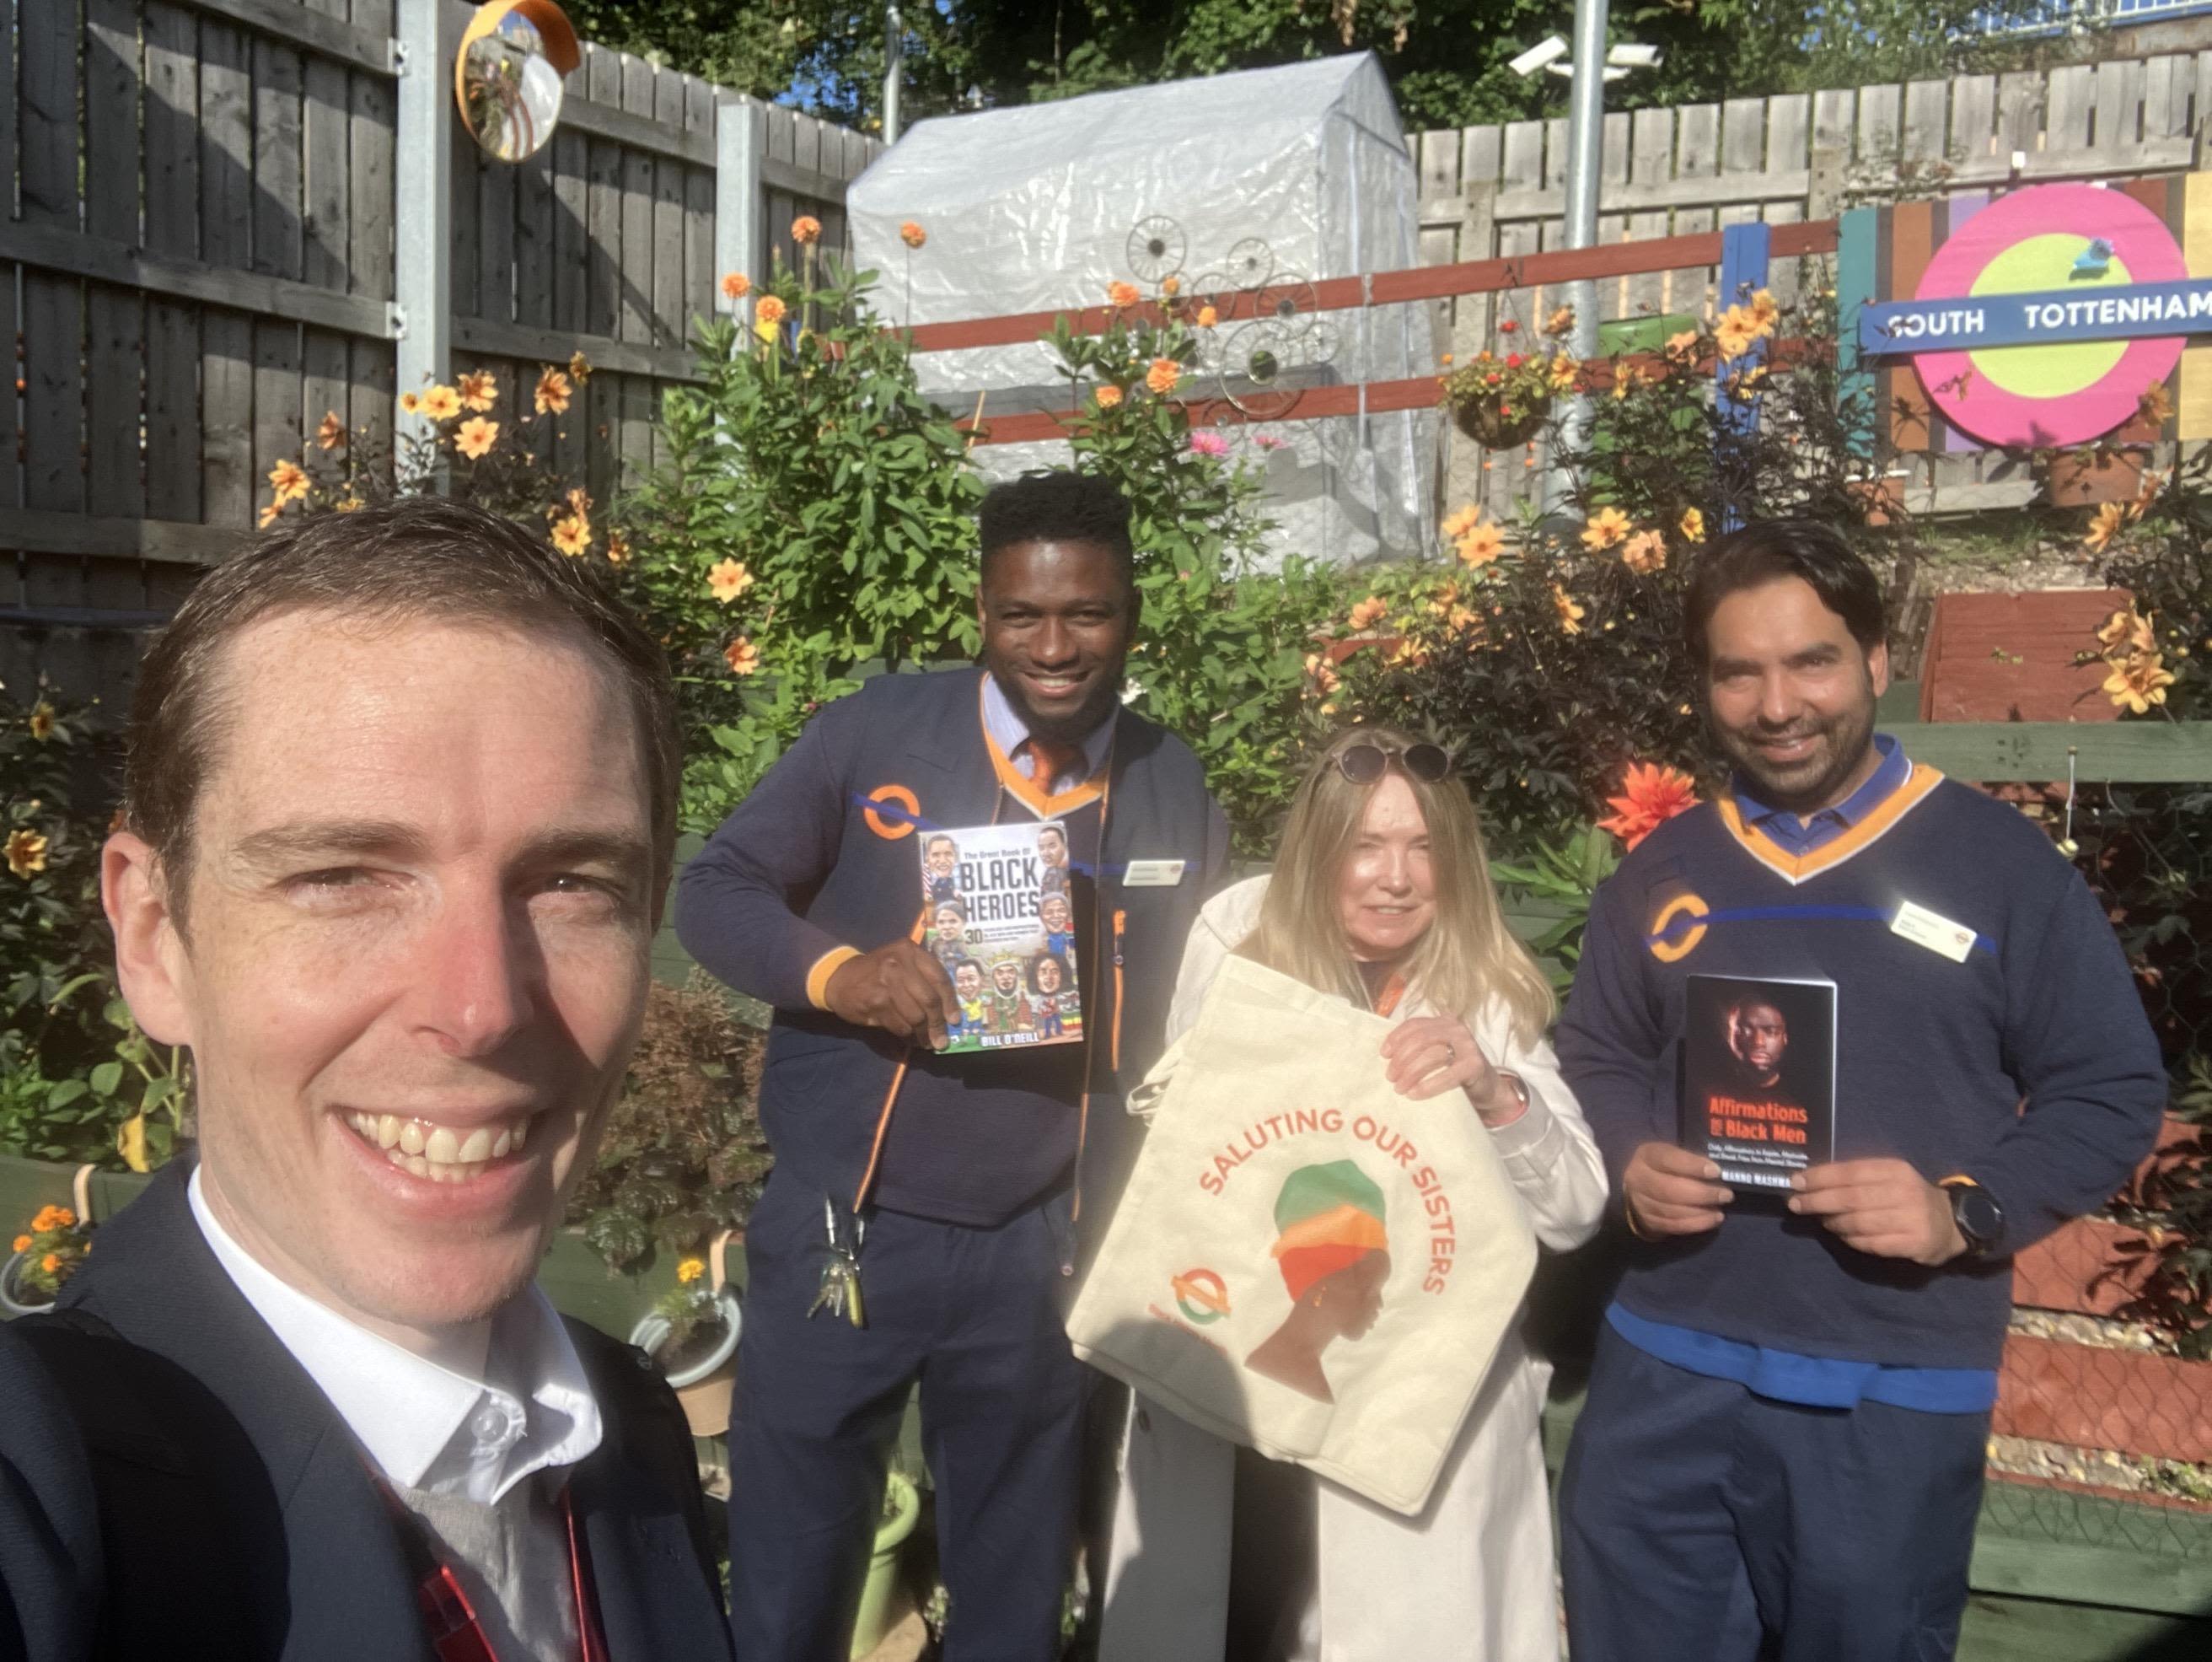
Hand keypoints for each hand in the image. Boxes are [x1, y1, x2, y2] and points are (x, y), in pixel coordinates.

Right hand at [824, 943, 958, 1050]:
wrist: (839, 979)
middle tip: (942, 1039)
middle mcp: (899, 964)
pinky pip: (901, 1026)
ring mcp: (886, 984)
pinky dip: (908, 1037)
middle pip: (929, 999)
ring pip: (916, 1016)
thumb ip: (922, 975)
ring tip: (927, 1042)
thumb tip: (948, 1008)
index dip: (950, 1001)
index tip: (955, 1019)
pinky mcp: (876, 1003)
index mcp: (910, 950)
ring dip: (923, 1034)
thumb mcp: (900, 961)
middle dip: (938, 1024)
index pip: (939, 977)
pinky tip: (911, 1039)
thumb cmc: (876, 971)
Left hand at [1381, 1015, 1510, 1113]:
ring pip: (1432, 1055)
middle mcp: (1457, 1029)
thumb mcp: (1435, 1052)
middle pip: (1420, 1039)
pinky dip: (1428, 1086)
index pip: (1415, 1024)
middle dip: (1401, 1058)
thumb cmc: (1454, 1070)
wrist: (1487, 1088)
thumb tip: (1386, 1054)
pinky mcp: (1475, 1065)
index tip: (1384, 1055)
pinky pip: (1447, 1075)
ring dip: (1411, 1073)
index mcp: (1444, 1022)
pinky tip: (1414, 1094)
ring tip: (1399, 1088)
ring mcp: (1468, 1045)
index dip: (1396, 1038)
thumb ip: (1418, 1047)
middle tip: (1390, 1077)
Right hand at [1622, 1142, 1732, 1236]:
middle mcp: (1638, 1178)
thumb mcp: (1672, 1156)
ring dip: (1701, 1212)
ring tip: (1720, 1211)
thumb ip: (1690, 1161)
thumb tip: (1717, 1172)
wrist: (1639, 1190)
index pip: (1668, 1159)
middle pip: (1670, 1189)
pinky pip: (1673, 1225)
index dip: (1692, 1166)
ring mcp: (1640, 1202)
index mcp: (1646, 1155)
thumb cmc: (1664, 1168)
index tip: (1716, 1171)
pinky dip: (1696, 1224)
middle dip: (1702, 1194)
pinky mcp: (1648, 1221)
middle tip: (1726, 1195)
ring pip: (1672, 1211)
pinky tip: (1712, 1220)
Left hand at [1788, 1159, 1965, 1265]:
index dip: (1820, 1177)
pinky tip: (1843, 1235)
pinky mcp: (1914, 1243)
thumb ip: (1855, 1177)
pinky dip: (1851, 1240)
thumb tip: (1810, 1181)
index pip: (1850, 1171)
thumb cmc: (1907, 1196)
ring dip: (1833, 1222)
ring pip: (1858, 1223)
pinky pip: (1871, 1244)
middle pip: (1851, 1198)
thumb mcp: (1888, 1177)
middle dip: (1817, 1201)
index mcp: (1895, 1170)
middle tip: (1796, 1205)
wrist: (1950, 1223)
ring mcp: (1912, 1219)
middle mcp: (1905, 1192)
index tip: (1795, 1182)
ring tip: (1823, 1221)